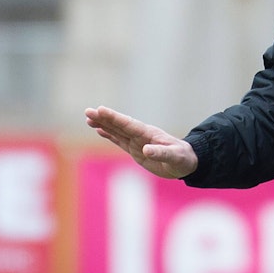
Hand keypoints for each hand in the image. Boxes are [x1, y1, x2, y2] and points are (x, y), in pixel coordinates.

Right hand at [84, 106, 198, 178]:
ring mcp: (137, 141)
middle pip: (119, 125)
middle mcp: (140, 135)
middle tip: (88, 111)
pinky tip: (98, 130)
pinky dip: (108, 135)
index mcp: (148, 134)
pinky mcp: (135, 150)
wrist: (186, 162)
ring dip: (103, 124)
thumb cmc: (182, 158)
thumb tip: (146, 150)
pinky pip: (119, 140)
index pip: (128, 124)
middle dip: (104, 118)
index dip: (114, 118)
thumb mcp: (174, 157)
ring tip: (88, 118)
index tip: (101, 110)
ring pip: (116, 131)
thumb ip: (161, 153)